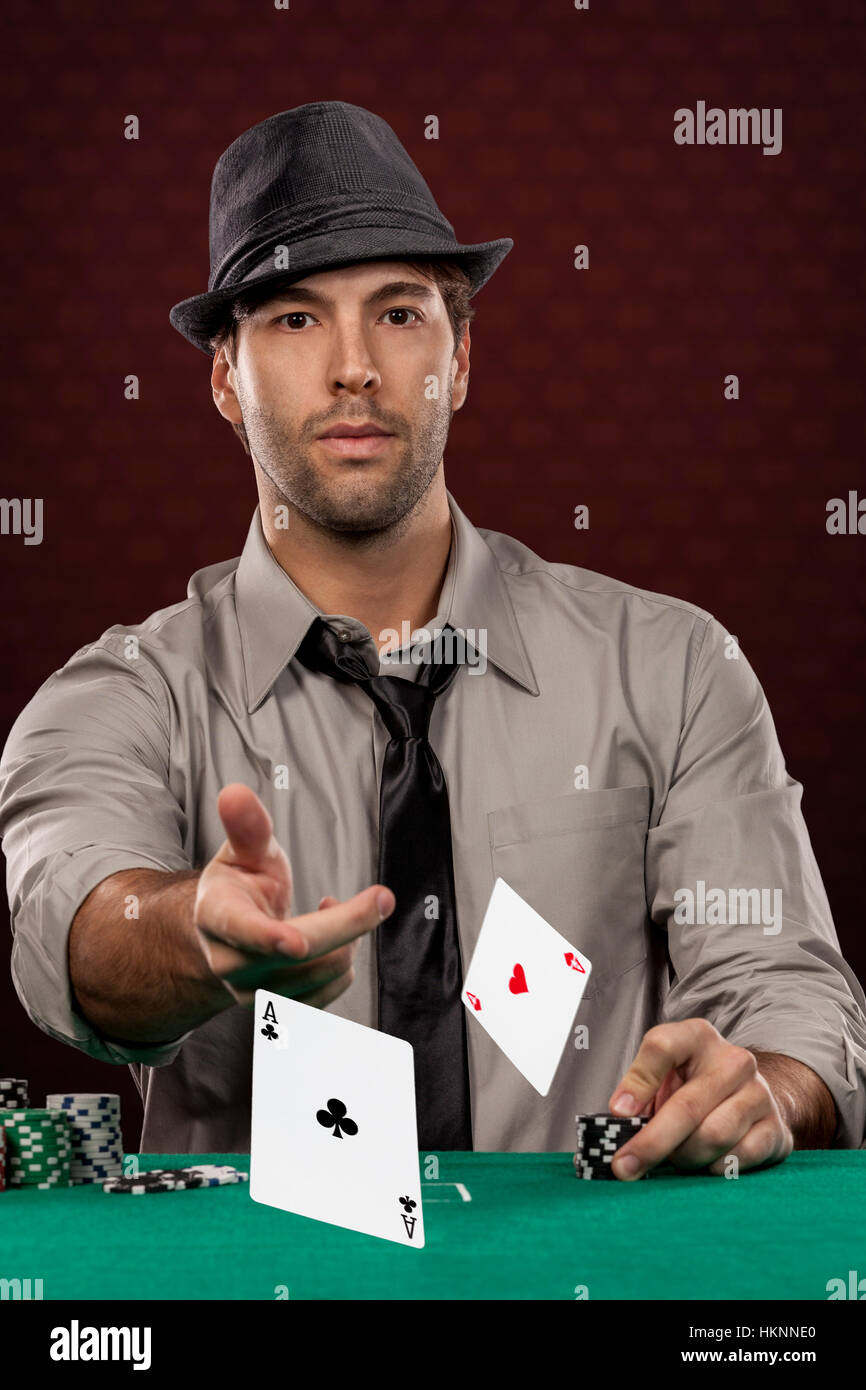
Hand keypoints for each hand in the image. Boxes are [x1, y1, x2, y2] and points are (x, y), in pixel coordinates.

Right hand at [193, 783, 393, 1006]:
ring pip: (324, 973)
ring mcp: (256, 994)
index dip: (268, 937)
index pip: (242, 930)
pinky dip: (343, 959)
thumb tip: (235, 793)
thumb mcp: (241, 853)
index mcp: (217, 918)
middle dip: (348, 925)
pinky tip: (333, 939)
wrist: (227, 939)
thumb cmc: (238, 888)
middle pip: (301, 954)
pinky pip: (333, 989)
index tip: (295, 941)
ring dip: (345, 938)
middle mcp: (231, 964)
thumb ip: (247, 827)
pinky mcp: (284, 1011)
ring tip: (332, 909)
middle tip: (382, 897)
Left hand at [606, 1018, 793, 1179]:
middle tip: (624, 1167)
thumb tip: (619, 1121)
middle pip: (687, 1105)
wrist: (749, 1097)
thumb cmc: (694, 1086)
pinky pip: (736, 1158)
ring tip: (674, 1158)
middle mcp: (733, 1060)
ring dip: (684, 1157)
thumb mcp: (664, 1076)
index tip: (617, 1113)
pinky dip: (712, 1168)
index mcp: (697, 1037)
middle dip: (651, 1143)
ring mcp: (759, 1092)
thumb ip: (641, 1093)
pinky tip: (705, 1163)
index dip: (637, 1082)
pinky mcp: (775, 1127)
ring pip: (712, 1136)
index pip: (663, 1047)